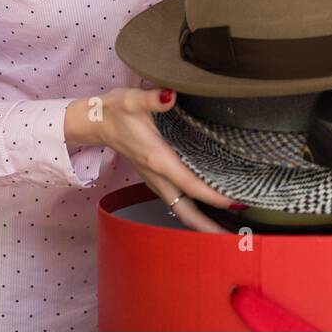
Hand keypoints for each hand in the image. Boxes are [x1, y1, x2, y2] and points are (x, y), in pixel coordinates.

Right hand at [67, 88, 238, 232]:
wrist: (95, 122)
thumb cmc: (115, 111)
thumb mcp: (132, 100)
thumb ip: (152, 99)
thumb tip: (170, 95)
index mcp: (157, 159)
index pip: (190, 185)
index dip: (213, 196)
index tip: (236, 203)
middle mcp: (157, 176)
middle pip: (186, 211)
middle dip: (208, 226)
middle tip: (236, 236)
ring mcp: (155, 180)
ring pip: (181, 210)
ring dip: (202, 222)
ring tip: (228, 228)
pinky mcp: (154, 178)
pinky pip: (177, 201)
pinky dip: (193, 209)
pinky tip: (208, 209)